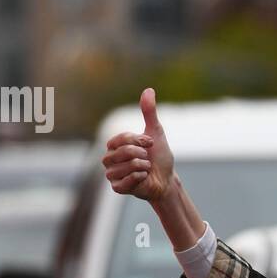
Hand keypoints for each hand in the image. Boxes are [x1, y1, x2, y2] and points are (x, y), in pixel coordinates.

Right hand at [101, 87, 174, 201]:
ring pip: (125, 166)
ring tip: (146, 168)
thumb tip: (149, 90)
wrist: (167, 180)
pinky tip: (143, 177)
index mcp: (115, 145)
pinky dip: (139, 177)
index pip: (121, 138)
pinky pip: (126, 181)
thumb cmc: (159, 157)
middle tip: (147, 158)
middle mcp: (109, 159)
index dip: (139, 140)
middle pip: (121, 152)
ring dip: (142, 166)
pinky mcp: (117, 188)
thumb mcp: (155, 132)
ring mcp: (112, 174)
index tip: (150, 144)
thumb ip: (149, 112)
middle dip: (141, 154)